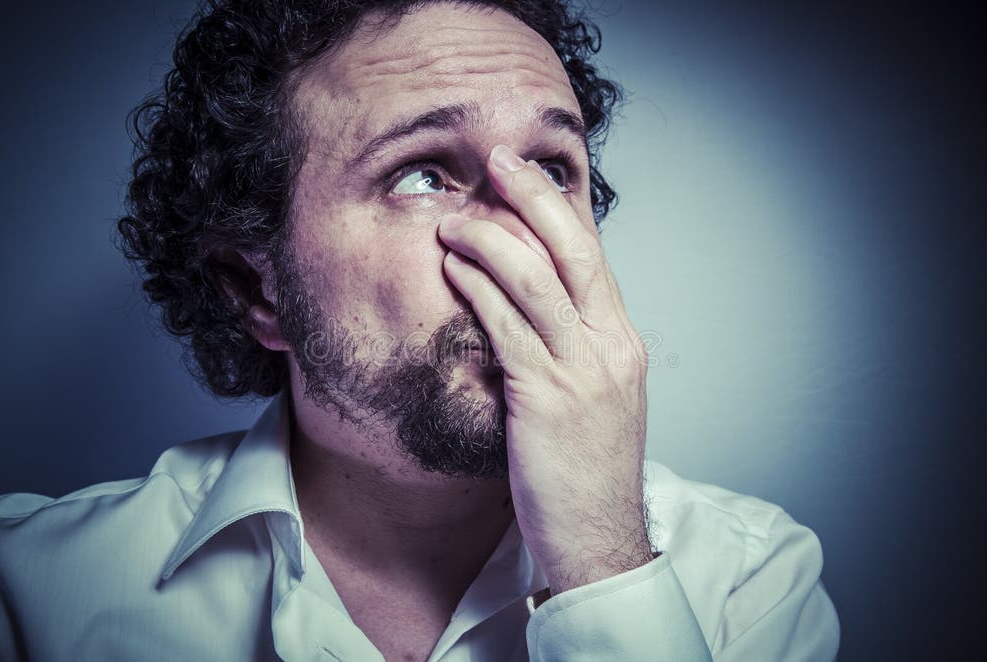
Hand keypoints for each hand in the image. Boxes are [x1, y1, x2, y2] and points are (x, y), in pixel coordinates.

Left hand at [438, 144, 653, 594]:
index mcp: (621, 343)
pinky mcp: (547, 399)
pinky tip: (454, 268)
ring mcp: (583, 372)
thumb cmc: (585, 470)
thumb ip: (571, 347)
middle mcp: (610, 347)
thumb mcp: (592, 397)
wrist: (597, 538)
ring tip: (454, 220)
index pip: (593, 258)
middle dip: (533, 198)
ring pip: (536, 281)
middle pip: (574, 251)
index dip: (558, 210)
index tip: (526, 176)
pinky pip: (508, 327)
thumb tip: (535, 305)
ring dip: (490, 239)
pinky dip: (479, 289)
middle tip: (498, 161)